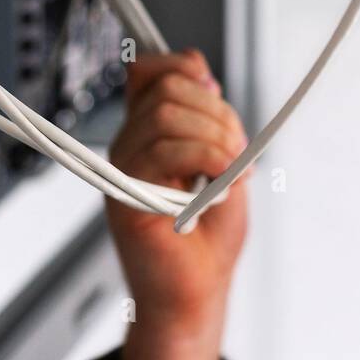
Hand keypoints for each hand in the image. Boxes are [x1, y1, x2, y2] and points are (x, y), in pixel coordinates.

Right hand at [106, 49, 248, 359]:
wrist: (197, 291)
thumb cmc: (208, 233)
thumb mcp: (222, 159)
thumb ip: (210, 117)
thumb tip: (204, 76)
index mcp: (147, 130)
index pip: (150, 69)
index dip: (186, 69)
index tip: (217, 97)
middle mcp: (129, 144)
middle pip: (168, 88)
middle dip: (217, 113)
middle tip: (237, 151)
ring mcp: (122, 169)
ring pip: (168, 115)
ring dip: (216, 140)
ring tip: (231, 172)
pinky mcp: (124, 196)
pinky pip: (164, 151)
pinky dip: (207, 160)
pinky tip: (220, 185)